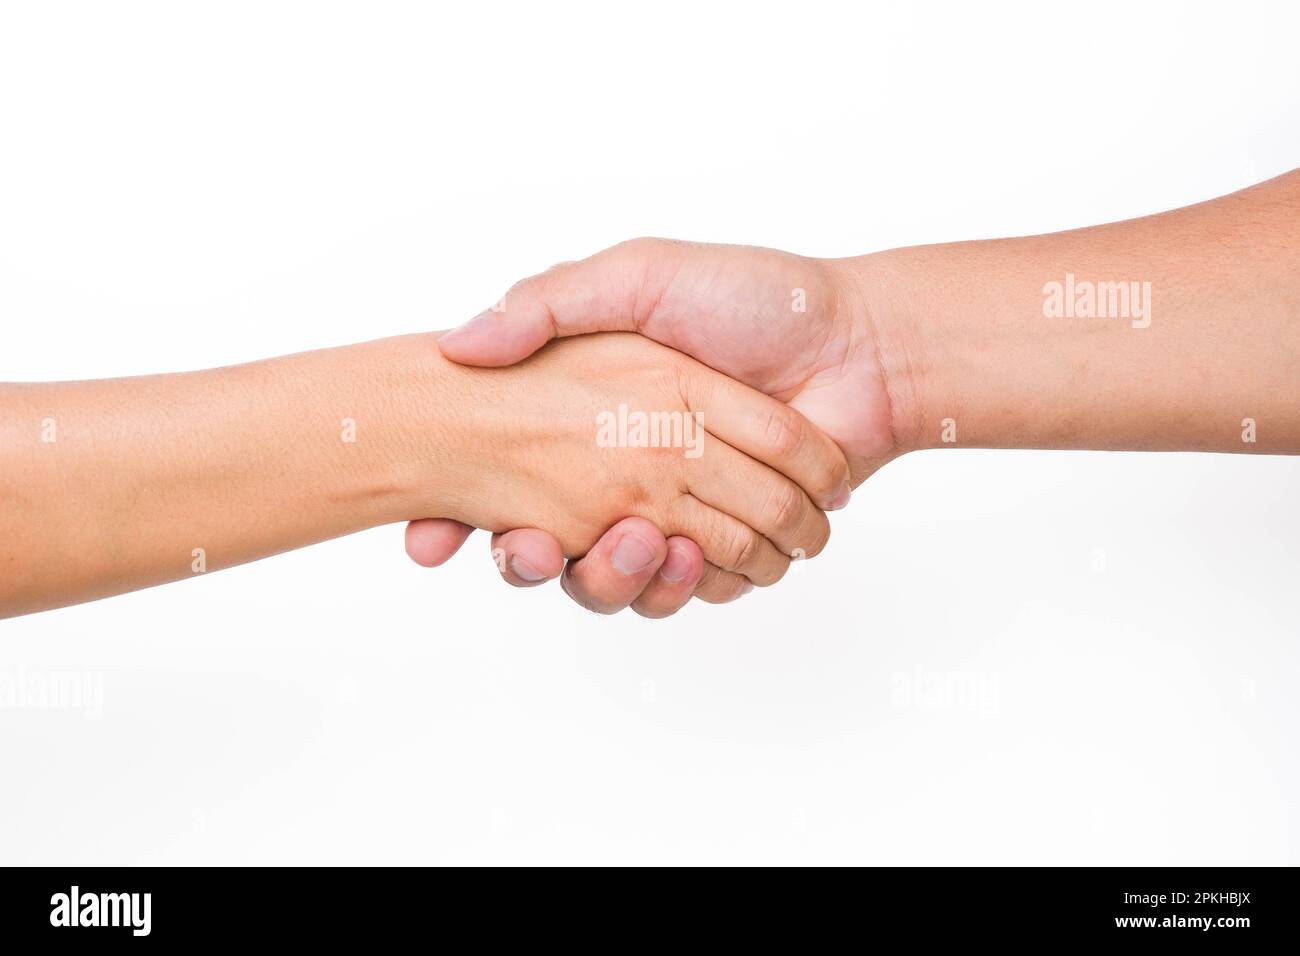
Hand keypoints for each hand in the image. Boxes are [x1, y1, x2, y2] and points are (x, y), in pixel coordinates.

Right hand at [419, 330, 846, 593]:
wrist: (862, 344)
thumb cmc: (753, 298)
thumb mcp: (639, 277)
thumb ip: (551, 303)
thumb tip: (460, 343)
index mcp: (596, 421)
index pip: (505, 481)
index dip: (459, 517)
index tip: (430, 540)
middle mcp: (629, 475)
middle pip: (554, 551)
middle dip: (538, 567)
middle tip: (543, 550)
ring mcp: (682, 516)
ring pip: (621, 585)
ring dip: (617, 581)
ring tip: (644, 543)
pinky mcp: (735, 549)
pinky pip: (693, 593)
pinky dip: (687, 585)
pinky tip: (692, 554)